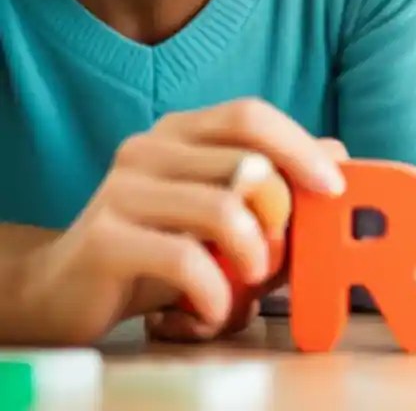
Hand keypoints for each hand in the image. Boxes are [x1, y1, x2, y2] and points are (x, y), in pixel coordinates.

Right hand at [19, 99, 346, 345]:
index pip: (250, 115)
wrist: (66, 288)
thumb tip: (339, 155)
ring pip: (222, 210)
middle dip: (281, 220)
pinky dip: (216, 293)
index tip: (334, 188)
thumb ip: (278, 186)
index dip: (299, 147)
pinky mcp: (103, 240)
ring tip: (247, 284)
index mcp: (181, 132)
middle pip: (246, 165)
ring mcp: (120, 189)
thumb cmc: (160, 247)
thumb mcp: (224, 213)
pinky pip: (185, 260)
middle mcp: (148, 149)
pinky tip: (214, 310)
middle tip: (280, 259)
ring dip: (252, 259)